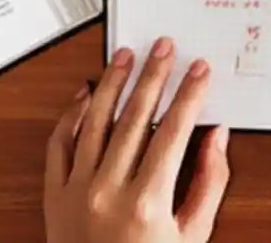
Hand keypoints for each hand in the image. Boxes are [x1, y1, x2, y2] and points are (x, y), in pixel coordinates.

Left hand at [44, 39, 229, 242]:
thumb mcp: (193, 236)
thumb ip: (209, 184)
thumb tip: (216, 138)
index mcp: (147, 203)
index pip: (174, 130)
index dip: (189, 94)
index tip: (199, 71)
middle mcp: (107, 192)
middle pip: (135, 116)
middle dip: (154, 76)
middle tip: (165, 48)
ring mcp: (76, 191)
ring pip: (94, 121)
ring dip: (112, 83)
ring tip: (125, 56)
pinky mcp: (54, 195)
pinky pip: (59, 144)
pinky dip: (72, 114)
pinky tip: (86, 93)